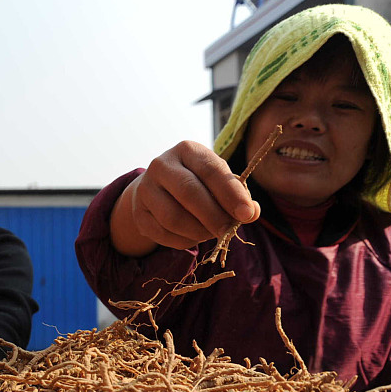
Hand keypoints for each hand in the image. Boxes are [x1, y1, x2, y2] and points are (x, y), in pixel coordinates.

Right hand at [110, 141, 260, 257]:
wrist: (156, 190)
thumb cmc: (197, 183)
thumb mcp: (218, 181)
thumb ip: (237, 195)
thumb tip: (252, 213)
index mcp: (187, 150)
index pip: (211, 170)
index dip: (230, 193)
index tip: (247, 214)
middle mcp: (161, 165)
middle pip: (189, 192)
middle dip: (214, 216)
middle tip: (229, 231)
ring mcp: (145, 189)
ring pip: (173, 217)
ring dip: (198, 231)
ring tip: (212, 234)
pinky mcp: (138, 213)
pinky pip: (163, 233)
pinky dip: (184, 240)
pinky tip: (195, 237)